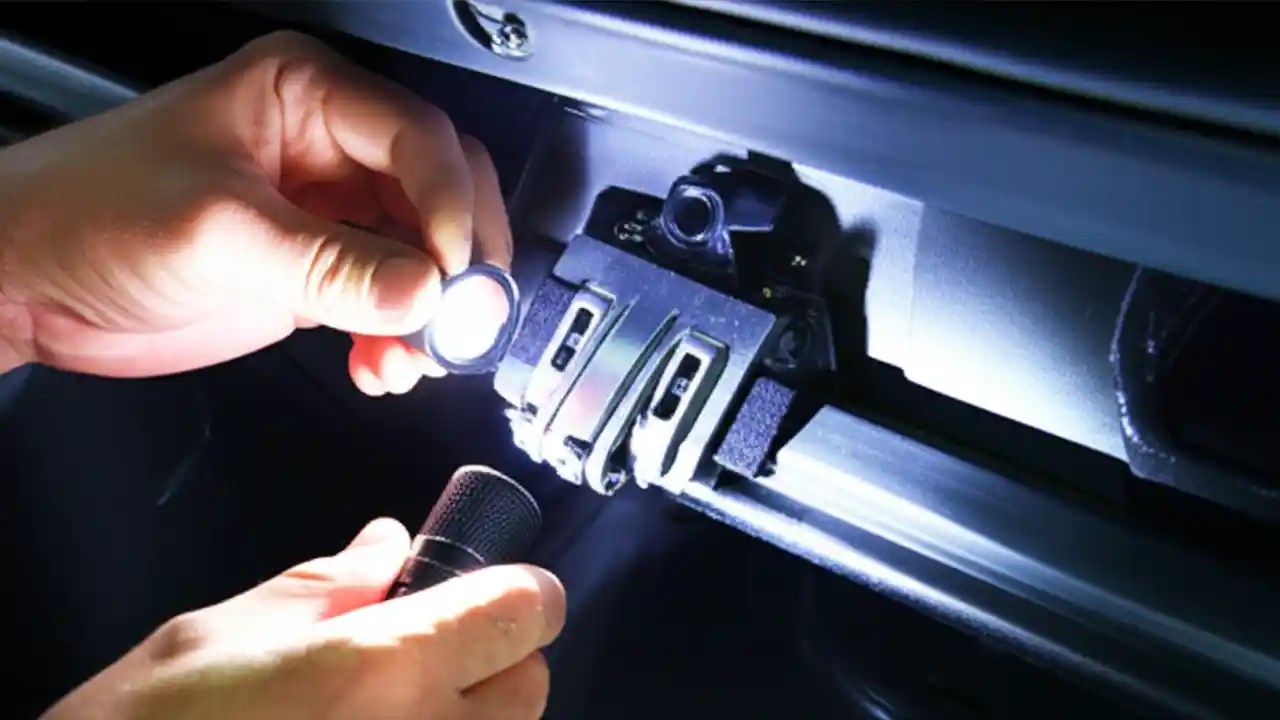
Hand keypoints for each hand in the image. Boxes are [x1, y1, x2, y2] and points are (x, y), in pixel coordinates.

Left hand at [0, 31, 511, 393]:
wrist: (27, 280)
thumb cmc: (86, 213)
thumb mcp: (219, 232)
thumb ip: (331, 266)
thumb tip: (425, 294)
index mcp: (306, 96)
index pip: (422, 141)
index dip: (452, 209)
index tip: (454, 277)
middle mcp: (328, 146)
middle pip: (442, 194)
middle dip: (459, 262)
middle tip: (458, 321)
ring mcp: (326, 210)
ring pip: (426, 252)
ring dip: (433, 311)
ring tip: (414, 357)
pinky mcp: (318, 267)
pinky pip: (391, 298)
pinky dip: (401, 337)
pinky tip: (382, 365)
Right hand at [41, 518, 564, 719]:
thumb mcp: (236, 625)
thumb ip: (335, 582)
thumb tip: (390, 542)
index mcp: (386, 670)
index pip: (526, 611)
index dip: (516, 590)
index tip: (490, 587)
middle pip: (529, 686)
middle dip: (495, 656)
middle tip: (430, 647)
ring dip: (469, 714)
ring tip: (389, 705)